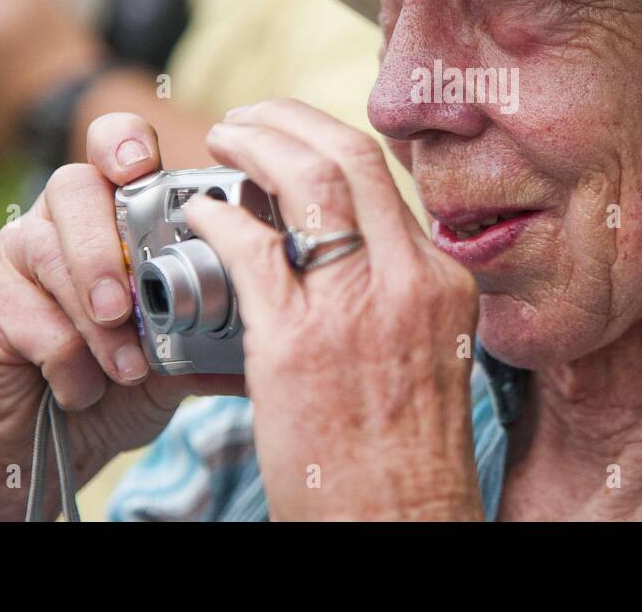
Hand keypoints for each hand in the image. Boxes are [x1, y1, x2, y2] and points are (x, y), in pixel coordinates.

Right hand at [0, 112, 243, 518]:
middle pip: (74, 187)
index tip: (139, 167)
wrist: (57, 435)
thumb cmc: (130, 376)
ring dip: (92, 317)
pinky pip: (23, 314)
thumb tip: (293, 320)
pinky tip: (88, 388)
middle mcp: (67, 217)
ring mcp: (21, 254)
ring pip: (45, 251)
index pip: (117, 145)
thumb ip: (229, 325)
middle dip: (104, 248)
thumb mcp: (191, 349)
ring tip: (127, 366)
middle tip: (127, 307)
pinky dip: (66, 359)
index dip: (124, 142)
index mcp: (121, 209)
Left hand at [183, 99, 482, 520]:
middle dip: (290, 119)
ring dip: (255, 143)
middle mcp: (408, 280)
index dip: (328, 144)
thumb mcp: (431, 354)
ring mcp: (355, 307)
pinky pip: (249, 249)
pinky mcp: (296, 343)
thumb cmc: (408, 455)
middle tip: (249, 117)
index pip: (385, 179)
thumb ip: (400, 295)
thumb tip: (346, 255)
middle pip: (351, 156)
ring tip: (222, 138)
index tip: (294, 140)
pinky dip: (217, 216)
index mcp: (443, 281)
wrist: (400, 524)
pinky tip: (198, 213)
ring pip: (305, 181)